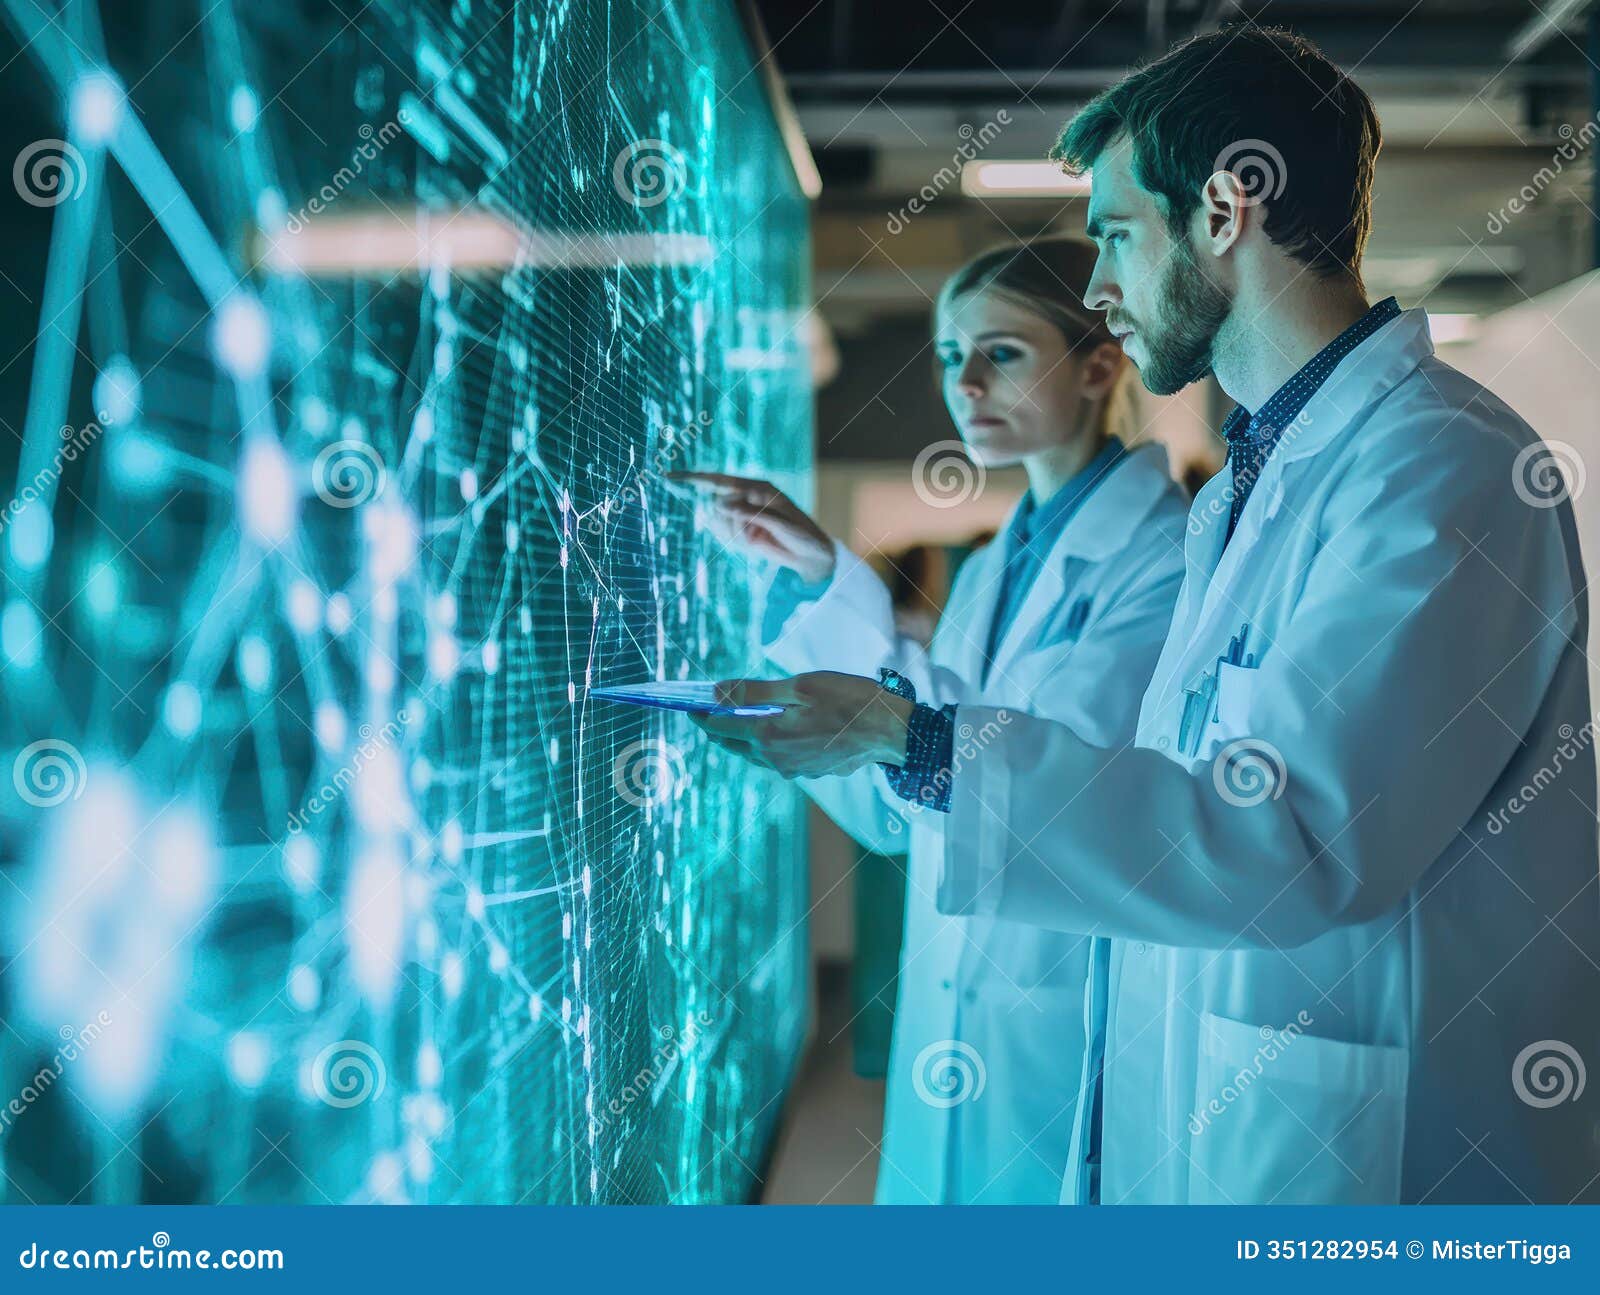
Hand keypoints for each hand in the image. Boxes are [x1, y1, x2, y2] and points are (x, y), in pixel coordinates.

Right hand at [669, 472, 835, 583]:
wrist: (811, 555)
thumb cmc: (802, 535)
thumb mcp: (778, 524)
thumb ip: (748, 513)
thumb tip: (717, 503)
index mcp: (757, 487)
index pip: (720, 480)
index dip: (693, 478)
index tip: (668, 475)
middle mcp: (746, 497)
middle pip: (718, 506)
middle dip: (730, 523)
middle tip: (754, 534)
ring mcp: (742, 514)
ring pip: (719, 523)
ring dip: (734, 534)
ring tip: (757, 539)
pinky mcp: (740, 529)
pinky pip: (724, 535)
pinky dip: (735, 542)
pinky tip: (753, 543)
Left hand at [690, 672, 912, 779]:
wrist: (892, 732)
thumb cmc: (849, 702)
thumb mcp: (800, 686)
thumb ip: (754, 692)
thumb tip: (715, 693)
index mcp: (768, 736)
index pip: (719, 727)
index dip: (700, 713)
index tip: (687, 702)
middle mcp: (776, 759)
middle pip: (733, 744)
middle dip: (717, 726)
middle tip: (707, 707)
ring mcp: (794, 768)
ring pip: (756, 753)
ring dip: (742, 736)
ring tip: (735, 716)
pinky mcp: (811, 770)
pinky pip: (778, 756)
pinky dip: (768, 741)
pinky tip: (776, 727)